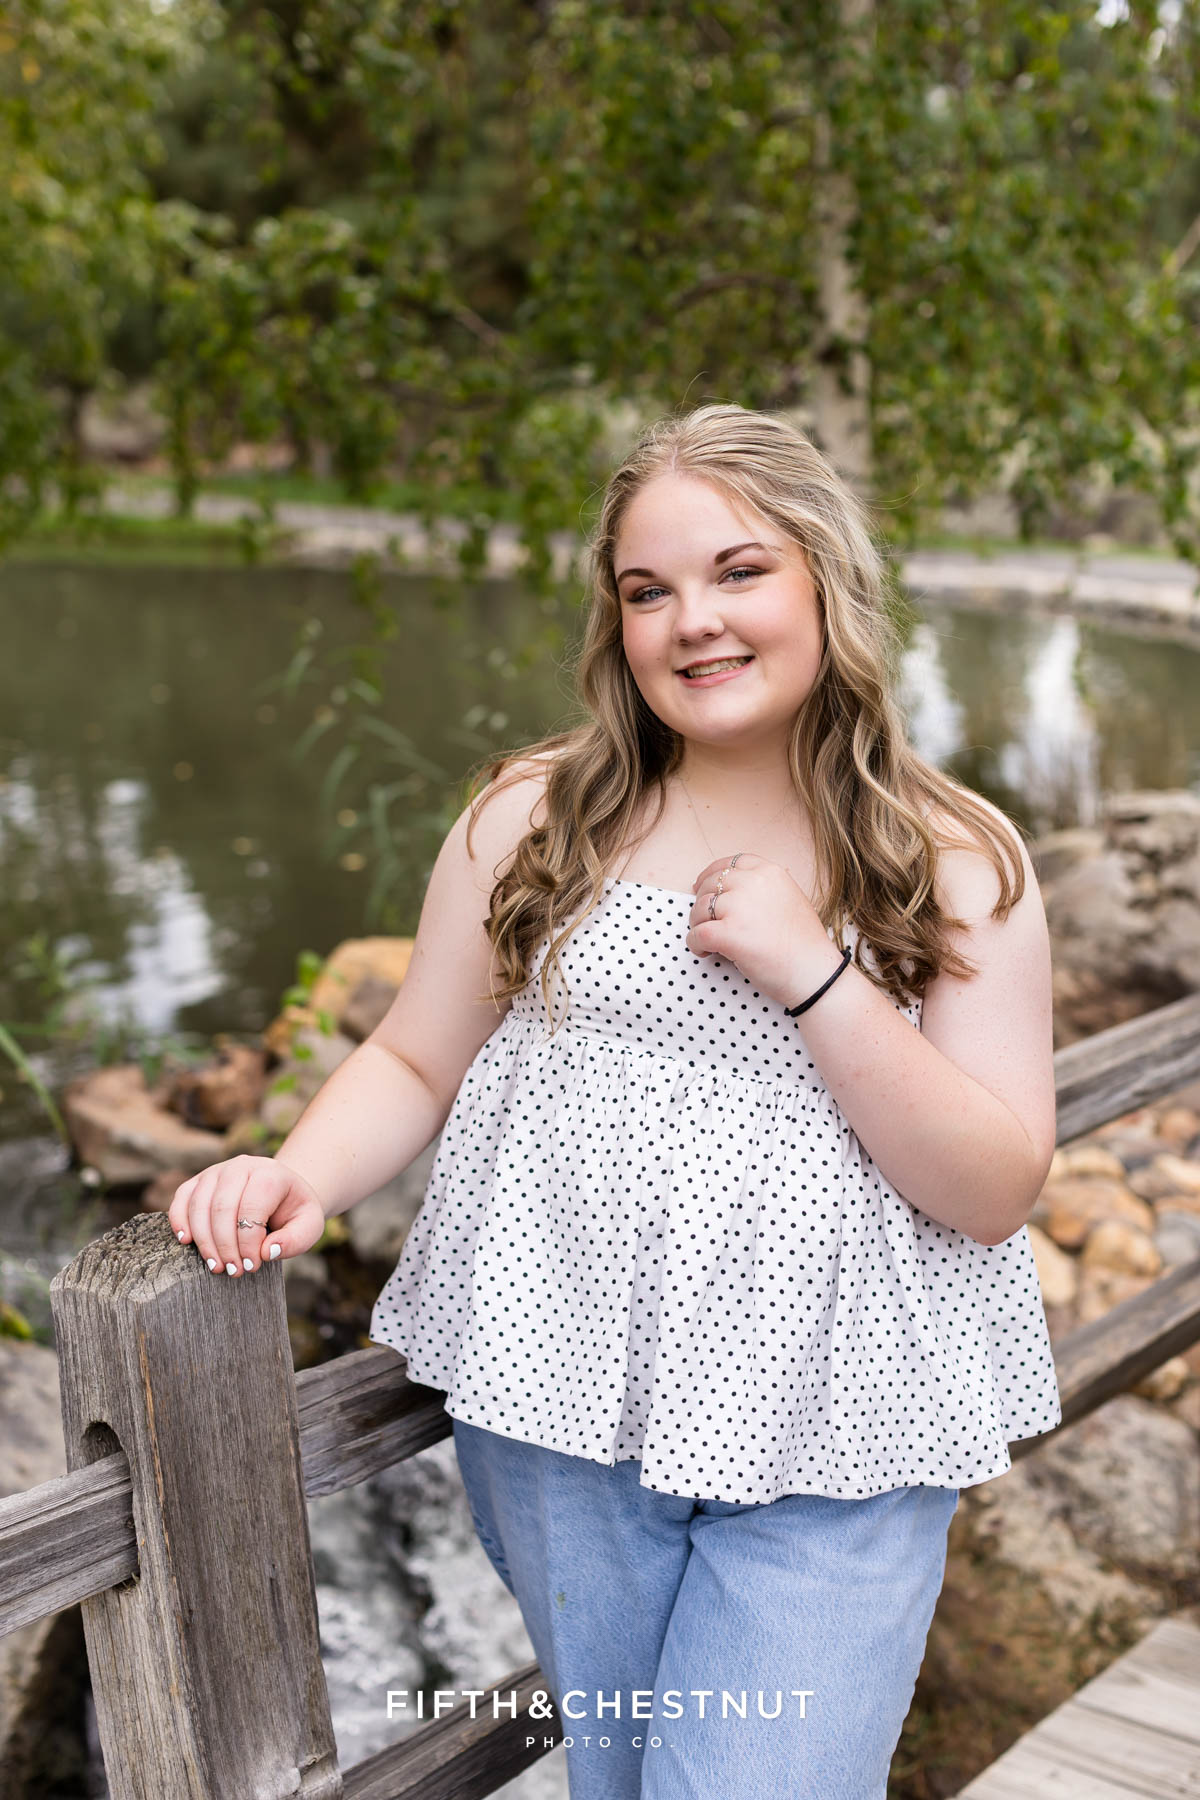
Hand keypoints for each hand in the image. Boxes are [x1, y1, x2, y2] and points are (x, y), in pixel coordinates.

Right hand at [168, 1154, 327, 1275]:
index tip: (252, 1265)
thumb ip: (296, 1240)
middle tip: (233, 1271)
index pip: (252, 1207)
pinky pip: (182, 1198)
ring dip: (204, 1240)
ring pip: (199, 1205)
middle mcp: (241, 1166)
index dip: (248, 1241)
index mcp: (270, 1173)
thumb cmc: (294, 1212)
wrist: (281, 1193)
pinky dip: (179, 1220)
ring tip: (216, 1266)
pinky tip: (186, 1241)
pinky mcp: (199, 1180)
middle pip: (222, 1207)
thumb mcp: (309, 1226)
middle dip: (225, 1245)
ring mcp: (217, 1171)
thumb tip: (267, 1252)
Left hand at [686, 854, 847, 1009]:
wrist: (814, 972)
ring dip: (698, 924)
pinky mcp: (728, 933)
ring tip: (710, 940)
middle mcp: (752, 883)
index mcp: (769, 872)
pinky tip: (706, 951)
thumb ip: (766, 888)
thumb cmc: (804, 944)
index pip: (730, 863)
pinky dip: (695, 944)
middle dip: (703, 903)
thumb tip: (734, 888)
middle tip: (705, 921)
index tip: (701, 886)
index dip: (710, 875)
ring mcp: (738, 907)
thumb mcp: (791, 898)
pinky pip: (696, 933)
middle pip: (710, 884)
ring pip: (699, 908)